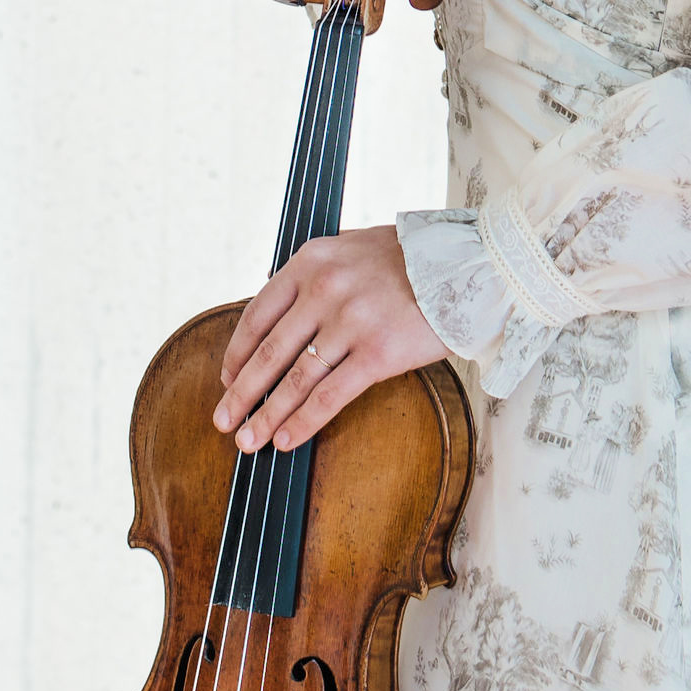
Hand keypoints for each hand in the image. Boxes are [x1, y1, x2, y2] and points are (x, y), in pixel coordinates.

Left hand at [216, 227, 445, 452]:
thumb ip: (314, 275)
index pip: (257, 315)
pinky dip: (302, 422)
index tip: (226, 380)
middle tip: (222, 421)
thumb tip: (278, 310)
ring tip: (248, 441)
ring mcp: (350, 322)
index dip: (236, 354)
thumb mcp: (350, 249)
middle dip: (240, 394)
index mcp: (310, 261)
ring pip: (294, 381)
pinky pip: (329, 397)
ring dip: (265, 417)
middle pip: (268, 353)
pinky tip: (286, 440)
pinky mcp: (377, 354)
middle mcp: (324, 290)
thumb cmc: (410, 260)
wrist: (468, 264)